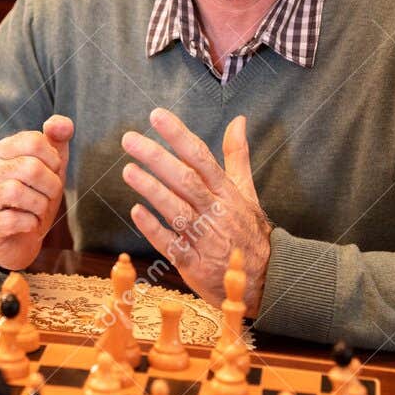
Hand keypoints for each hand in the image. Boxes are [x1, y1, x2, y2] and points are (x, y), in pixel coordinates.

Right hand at [0, 114, 72, 269]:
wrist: (19, 239)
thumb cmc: (35, 197)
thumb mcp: (51, 168)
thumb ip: (57, 140)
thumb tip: (60, 124)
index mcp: (0, 152)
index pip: (34, 141)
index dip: (54, 159)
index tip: (53, 173)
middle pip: (30, 167)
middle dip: (51, 185)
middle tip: (50, 196)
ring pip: (16, 191)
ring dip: (40, 205)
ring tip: (39, 211)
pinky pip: (11, 220)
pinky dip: (30, 223)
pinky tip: (30, 224)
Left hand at [121, 108, 272, 314]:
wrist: (266, 278)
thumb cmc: (248, 230)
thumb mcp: (247, 191)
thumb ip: (237, 155)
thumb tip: (238, 120)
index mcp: (226, 192)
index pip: (200, 157)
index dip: (178, 136)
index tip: (156, 116)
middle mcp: (216, 211)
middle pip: (185, 180)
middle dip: (157, 158)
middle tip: (129, 139)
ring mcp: (205, 238)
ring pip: (177, 210)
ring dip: (152, 190)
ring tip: (128, 170)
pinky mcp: (194, 263)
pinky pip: (172, 244)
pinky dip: (154, 228)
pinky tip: (136, 212)